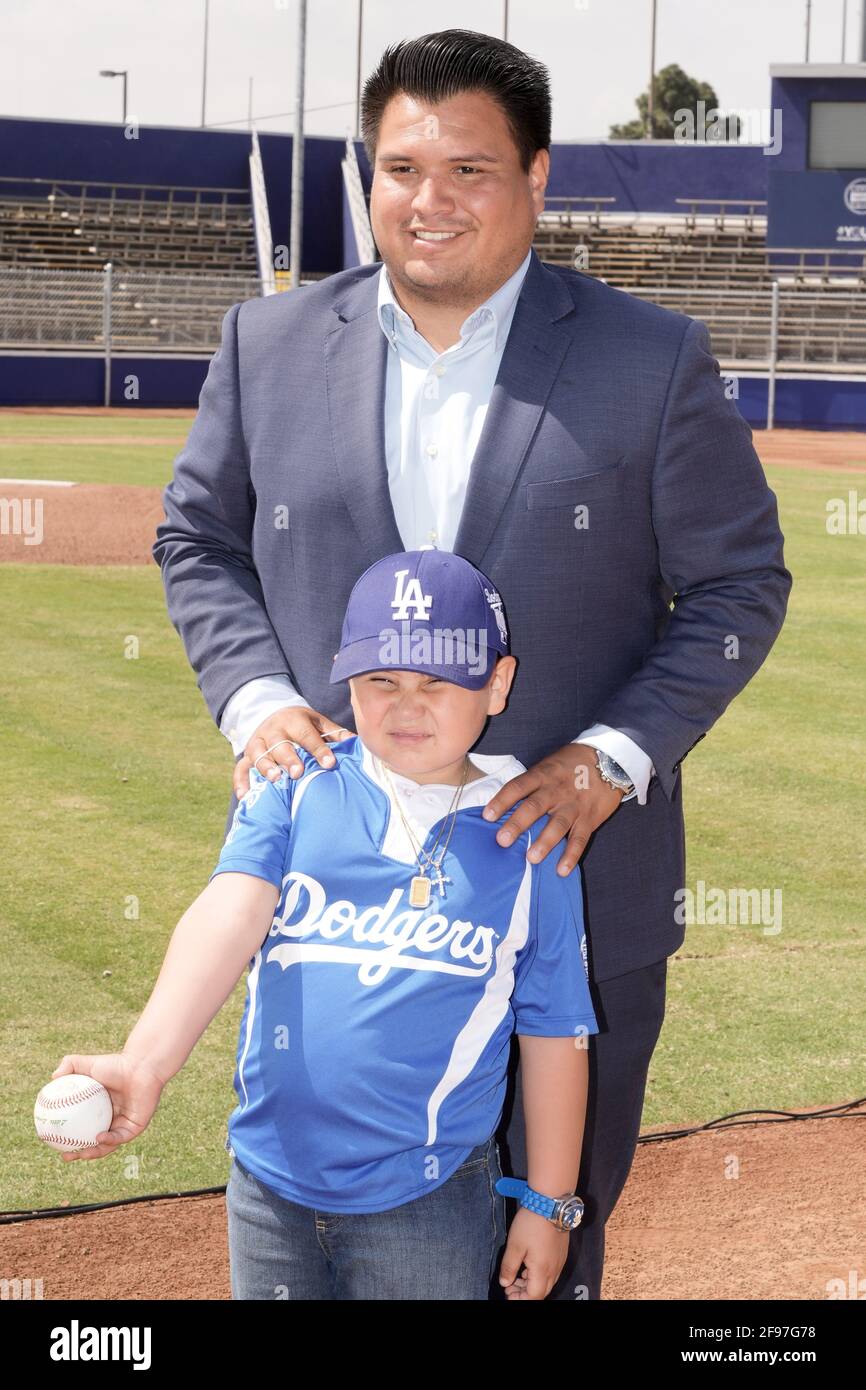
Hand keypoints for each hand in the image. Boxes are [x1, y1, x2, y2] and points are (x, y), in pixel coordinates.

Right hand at [48, 1053, 167, 1161]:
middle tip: (66, 1156)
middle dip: (79, 1153)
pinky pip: (121, 1137)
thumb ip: (69, 1065)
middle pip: (93, 1143)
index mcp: (100, 1110)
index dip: (69, 1138)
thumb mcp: (88, 1063)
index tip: (52, 1141)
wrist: (141, 1065)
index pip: (82, 1130)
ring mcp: (124, 1124)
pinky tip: (98, 1138)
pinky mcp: (137, 1126)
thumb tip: (52, 1078)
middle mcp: (112, 1120)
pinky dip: (110, 1140)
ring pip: (108, 1145)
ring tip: (81, 1154)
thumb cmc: (116, 1063)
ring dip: (94, 1153)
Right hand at [233, 706, 353, 799]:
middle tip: (298, 773)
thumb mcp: (319, 723)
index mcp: (295, 721)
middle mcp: (274, 730)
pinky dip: (241, 782)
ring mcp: (258, 742)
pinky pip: (240, 769)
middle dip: (289, 758)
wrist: (273, 714)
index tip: (330, 764)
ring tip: (276, 780)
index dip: (318, 749)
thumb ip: (336, 734)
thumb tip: (358, 745)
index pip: (307, 735)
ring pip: (258, 754)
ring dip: (266, 767)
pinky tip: (245, 797)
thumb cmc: (303, 725)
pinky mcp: (247, 756)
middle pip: (279, 744)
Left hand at [481, 743, 624, 876]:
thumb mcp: (549, 765)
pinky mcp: (589, 819)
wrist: (609, 761)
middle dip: (518, 824)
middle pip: (535, 807)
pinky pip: (580, 839)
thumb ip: (531, 782)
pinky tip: (562, 870)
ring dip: (545, 842)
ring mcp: (573, 806)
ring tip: (532, 858)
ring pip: (558, 824)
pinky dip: (572, 855)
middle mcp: (556, 791)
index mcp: (542, 775)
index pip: (518, 787)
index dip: (502, 800)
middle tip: (503, 840)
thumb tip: (505, 804)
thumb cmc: (571, 764)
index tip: (487, 816)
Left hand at [498, 1207, 570, 1299]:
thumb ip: (509, 1267)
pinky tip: (529, 1266)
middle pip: (541, 1292)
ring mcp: (559, 1262)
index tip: (507, 1292)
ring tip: (517, 1276)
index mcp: (542, 1271)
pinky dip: (539, 1275)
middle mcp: (554, 1270)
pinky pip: (551, 1273)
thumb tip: (505, 1283)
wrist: (551, 1203)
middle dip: (524, 1294)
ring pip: (546, 1283)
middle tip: (510, 1286)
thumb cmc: (531, 1224)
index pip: (533, 1297)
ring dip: (531, 1284)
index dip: (519, 1299)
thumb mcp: (514, 1245)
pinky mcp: (561, 1254)